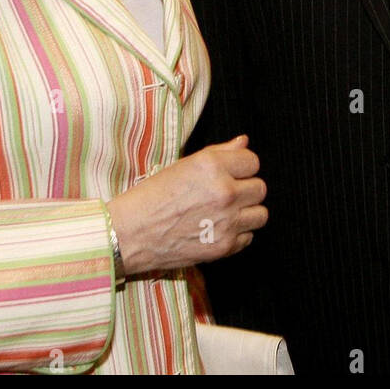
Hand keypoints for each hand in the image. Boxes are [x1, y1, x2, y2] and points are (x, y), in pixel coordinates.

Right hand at [106, 136, 266, 274]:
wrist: (129, 233)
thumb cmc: (151, 197)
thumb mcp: (183, 166)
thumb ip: (219, 153)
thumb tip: (243, 142)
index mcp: (212, 166)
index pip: (252, 161)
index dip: (242, 167)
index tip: (232, 173)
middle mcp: (224, 192)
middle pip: (260, 188)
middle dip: (246, 189)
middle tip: (227, 194)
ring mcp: (226, 221)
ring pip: (260, 214)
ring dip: (247, 213)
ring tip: (226, 213)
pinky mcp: (223, 246)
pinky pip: (248, 237)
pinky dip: (238, 234)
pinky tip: (218, 229)